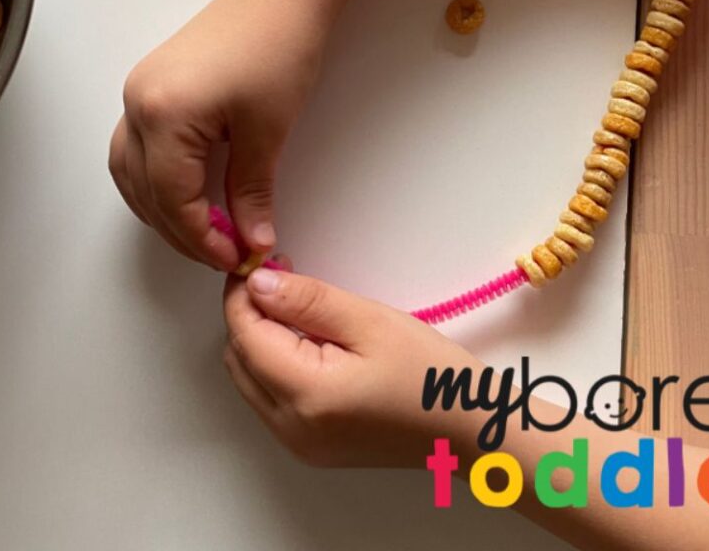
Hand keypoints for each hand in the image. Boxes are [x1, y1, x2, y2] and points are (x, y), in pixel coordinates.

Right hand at [109, 0, 330, 268]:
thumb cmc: (280, 49)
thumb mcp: (268, 131)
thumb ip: (251, 193)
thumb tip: (253, 243)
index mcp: (162, 115)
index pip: (172, 199)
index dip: (203, 238)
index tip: (236, 258)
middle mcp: (136, 104)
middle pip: (143, 190)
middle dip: (180, 230)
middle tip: (223, 252)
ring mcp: (137, 91)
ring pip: (131, 172)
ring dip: (163, 208)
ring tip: (207, 230)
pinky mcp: (150, 85)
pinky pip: (138, 148)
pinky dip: (158, 180)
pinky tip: (190, 192)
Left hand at [222, 268, 480, 466]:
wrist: (468, 430)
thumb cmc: (431, 374)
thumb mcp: (370, 322)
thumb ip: (308, 301)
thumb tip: (257, 282)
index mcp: (305, 396)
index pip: (246, 336)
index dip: (242, 294)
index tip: (258, 261)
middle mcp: (290, 429)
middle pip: (239, 360)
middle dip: (248, 314)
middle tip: (278, 276)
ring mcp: (299, 444)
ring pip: (250, 379)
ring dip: (259, 338)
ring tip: (296, 304)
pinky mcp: (311, 447)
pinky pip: (271, 397)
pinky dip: (275, 363)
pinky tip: (307, 339)